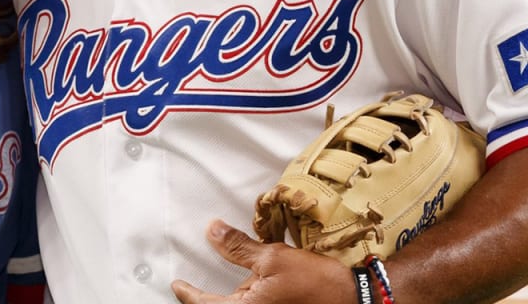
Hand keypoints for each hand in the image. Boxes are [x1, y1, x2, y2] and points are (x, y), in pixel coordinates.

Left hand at [171, 221, 352, 303]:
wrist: (350, 299)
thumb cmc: (314, 282)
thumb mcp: (272, 257)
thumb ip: (239, 247)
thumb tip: (213, 230)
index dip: (188, 294)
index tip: (177, 285)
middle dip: (207, 298)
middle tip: (192, 288)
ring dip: (230, 296)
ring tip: (224, 281)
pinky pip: (255, 303)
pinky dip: (248, 293)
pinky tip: (252, 282)